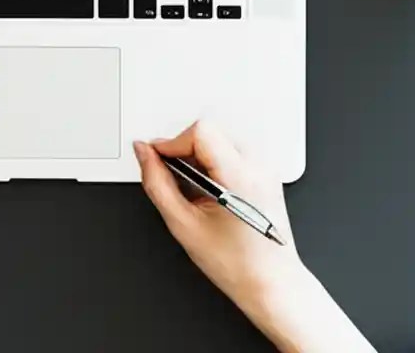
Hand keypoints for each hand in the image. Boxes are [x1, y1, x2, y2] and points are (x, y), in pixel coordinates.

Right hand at [135, 122, 375, 352]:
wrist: (270, 282)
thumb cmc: (236, 264)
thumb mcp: (184, 225)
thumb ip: (157, 184)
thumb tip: (143, 154)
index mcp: (240, 177)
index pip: (200, 132)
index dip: (171, 143)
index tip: (156, 159)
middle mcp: (258, 166)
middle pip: (209, 133)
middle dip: (183, 151)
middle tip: (172, 180)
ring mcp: (265, 168)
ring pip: (220, 140)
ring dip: (198, 158)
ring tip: (192, 192)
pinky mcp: (266, 173)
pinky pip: (233, 152)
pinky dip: (214, 165)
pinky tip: (209, 193)